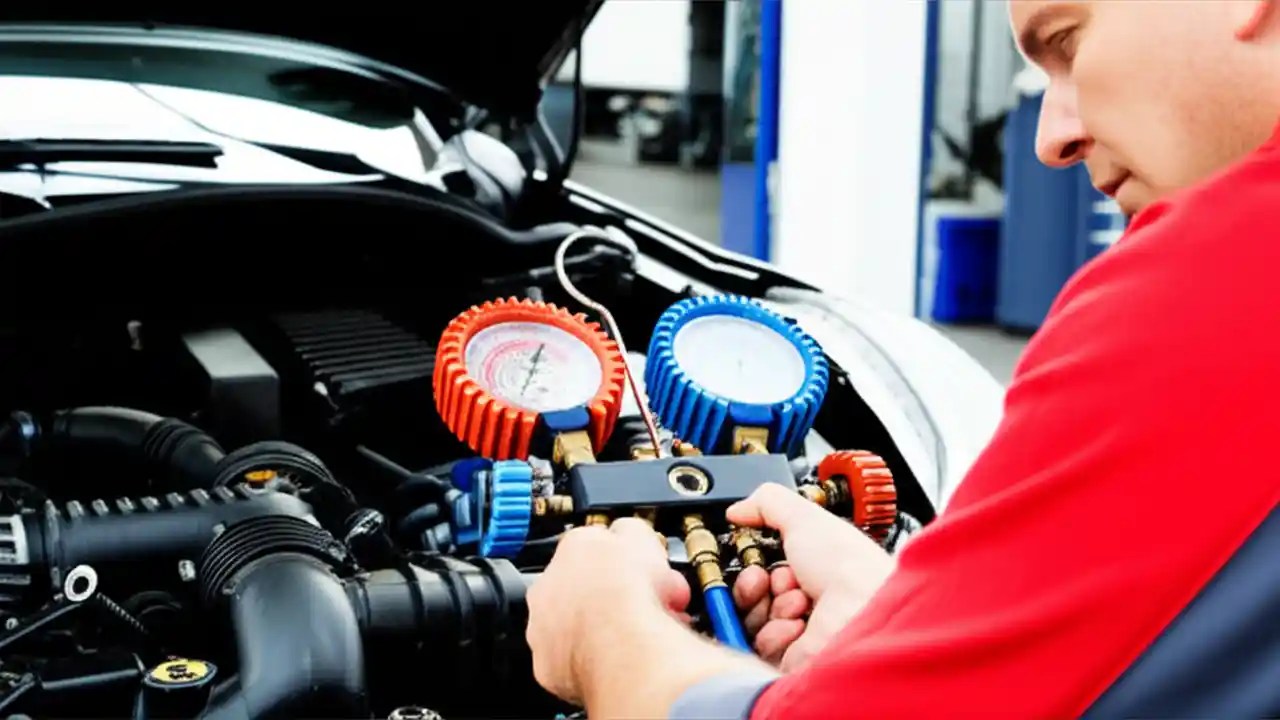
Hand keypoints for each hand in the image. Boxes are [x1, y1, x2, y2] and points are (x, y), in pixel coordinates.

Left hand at [526, 519, 691, 704]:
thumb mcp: (642, 535)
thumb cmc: (630, 591)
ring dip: (602, 629)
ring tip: (637, 636)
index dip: (622, 562)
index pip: (592, 549)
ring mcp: (543, 628)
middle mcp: (547, 587)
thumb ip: (630, 530)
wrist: (622, 641)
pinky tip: (619, 658)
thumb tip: (629, 532)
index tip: (640, 572)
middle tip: (643, 606)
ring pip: (575, 626)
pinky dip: (595, 661)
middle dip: (612, 596)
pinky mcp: (548, 666)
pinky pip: (572, 662)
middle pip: (581, 588)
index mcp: (569, 550)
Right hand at [729, 483, 893, 669]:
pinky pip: (763, 647)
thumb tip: (737, 508)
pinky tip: (798, 624)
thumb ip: (766, 504)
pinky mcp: (793, 660)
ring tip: (795, 600)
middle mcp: (808, 603)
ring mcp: (801, 634)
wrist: (862, 608)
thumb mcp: (804, 518)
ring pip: (754, 622)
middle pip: (754, 597)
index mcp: (814, 572)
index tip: (757, 557)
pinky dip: (776, 632)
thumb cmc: (849, 566)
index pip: (766, 570)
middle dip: (753, 584)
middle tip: (764, 579)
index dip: (756, 563)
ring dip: (769, 606)